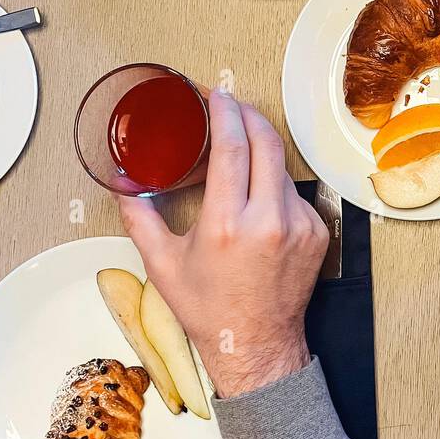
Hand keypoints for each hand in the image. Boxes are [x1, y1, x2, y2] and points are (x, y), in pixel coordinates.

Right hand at [117, 89, 328, 398]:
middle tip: (231, 105)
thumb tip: (123, 185)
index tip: (217, 95)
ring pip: (281, 167)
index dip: (225, 113)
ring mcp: (299, 225)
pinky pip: (294, 193)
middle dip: (249, 115)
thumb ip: (140, 219)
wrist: (256, 343)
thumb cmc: (209, 309)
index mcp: (228, 224)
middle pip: (266, 144)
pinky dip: (274, 185)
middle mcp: (269, 220)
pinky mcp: (316, 232)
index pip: (232, 148)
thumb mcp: (163, 265)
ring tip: (239, 148)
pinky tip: (257, 195)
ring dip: (261, 151)